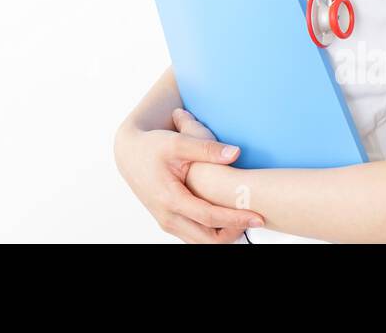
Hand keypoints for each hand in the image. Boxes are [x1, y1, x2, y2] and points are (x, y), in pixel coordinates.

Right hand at [114, 110, 263, 243]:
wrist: (128, 154)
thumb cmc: (152, 147)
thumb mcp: (178, 142)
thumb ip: (206, 148)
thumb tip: (236, 153)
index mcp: (170, 198)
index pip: (209, 217)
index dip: (235, 218)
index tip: (257, 216)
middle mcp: (167, 217)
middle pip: (207, 240)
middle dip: (233, 233)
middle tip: (254, 219)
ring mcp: (166, 222)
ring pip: (200, 242)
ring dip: (223, 235)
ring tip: (243, 219)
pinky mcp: (168, 222)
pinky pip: (194, 236)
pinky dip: (211, 232)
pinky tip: (226, 218)